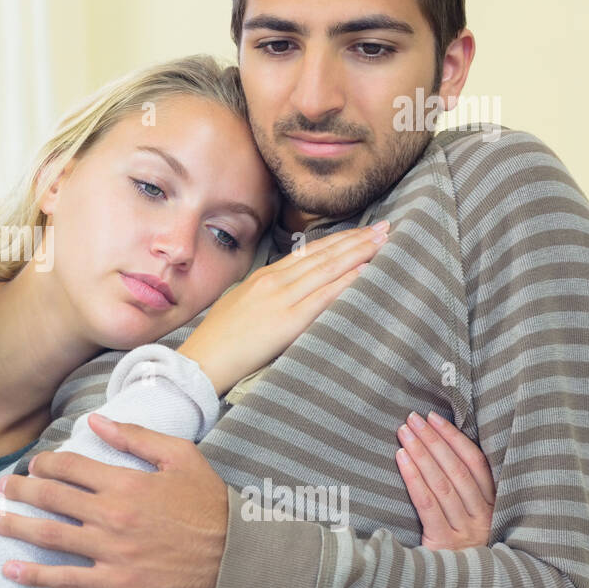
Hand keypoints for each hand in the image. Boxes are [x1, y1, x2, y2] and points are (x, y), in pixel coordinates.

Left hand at [0, 414, 227, 587]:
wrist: (234, 555)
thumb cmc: (208, 501)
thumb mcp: (179, 455)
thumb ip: (134, 436)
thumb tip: (94, 419)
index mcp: (125, 482)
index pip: (70, 466)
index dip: (46, 462)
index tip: (35, 463)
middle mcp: (112, 515)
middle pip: (52, 497)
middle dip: (20, 490)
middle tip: (2, 487)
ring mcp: (111, 551)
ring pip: (51, 536)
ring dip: (14, 526)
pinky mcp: (116, 582)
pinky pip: (67, 579)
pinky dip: (36, 575)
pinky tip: (10, 569)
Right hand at [177, 221, 390, 395]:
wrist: (203, 360)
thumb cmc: (219, 339)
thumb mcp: (239, 304)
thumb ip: (264, 293)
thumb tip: (286, 291)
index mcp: (263, 276)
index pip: (308, 252)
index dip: (337, 239)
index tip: (360, 231)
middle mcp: (274, 281)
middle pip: (322, 255)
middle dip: (355, 240)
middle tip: (385, 227)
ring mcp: (281, 299)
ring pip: (327, 269)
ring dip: (358, 253)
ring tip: (383, 241)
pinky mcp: (287, 321)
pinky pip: (323, 296)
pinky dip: (346, 281)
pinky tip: (365, 270)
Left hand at [396, 411, 495, 548]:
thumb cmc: (464, 550)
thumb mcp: (473, 521)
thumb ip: (467, 492)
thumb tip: (441, 450)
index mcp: (494, 506)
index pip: (476, 463)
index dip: (454, 438)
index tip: (434, 418)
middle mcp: (483, 516)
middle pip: (456, 470)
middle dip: (433, 440)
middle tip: (413, 419)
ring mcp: (465, 530)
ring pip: (442, 484)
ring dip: (421, 453)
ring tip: (404, 433)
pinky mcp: (444, 542)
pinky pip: (427, 504)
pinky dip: (414, 478)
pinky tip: (401, 459)